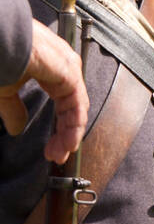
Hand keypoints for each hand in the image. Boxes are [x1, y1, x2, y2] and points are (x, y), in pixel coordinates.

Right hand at [0, 19, 88, 162]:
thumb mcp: (4, 92)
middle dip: (64, 135)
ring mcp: (68, 69)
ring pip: (76, 108)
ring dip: (70, 134)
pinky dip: (74, 125)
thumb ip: (13, 110)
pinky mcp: (69, 73)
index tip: (49, 150)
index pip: (62, 103)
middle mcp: (62, 68)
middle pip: (71, 108)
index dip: (58, 128)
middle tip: (56, 156)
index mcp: (49, 68)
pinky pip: (76, 104)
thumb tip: (17, 128)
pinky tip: (69, 143)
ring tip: (60, 154)